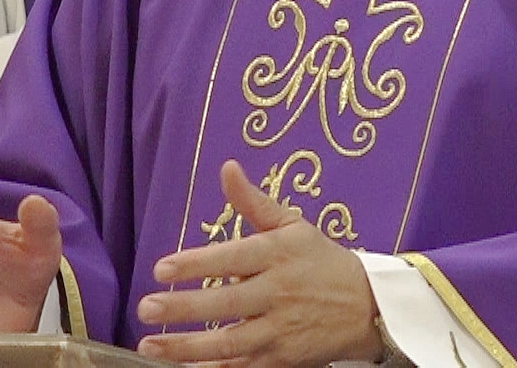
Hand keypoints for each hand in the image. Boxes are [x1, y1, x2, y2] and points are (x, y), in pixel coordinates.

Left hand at [134, 160, 381, 366]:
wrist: (370, 306)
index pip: (232, 258)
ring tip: (150, 344)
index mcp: (277, 255)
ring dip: (188, 346)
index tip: (161, 268)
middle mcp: (278, 293)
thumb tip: (227, 168)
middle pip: (226, 303)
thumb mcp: (292, 225)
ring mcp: (281, 330)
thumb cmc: (322, 260)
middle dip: (184, 307)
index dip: (196, 264)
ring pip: (231, 342)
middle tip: (145, 307)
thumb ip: (254, 201)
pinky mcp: (284, 358)